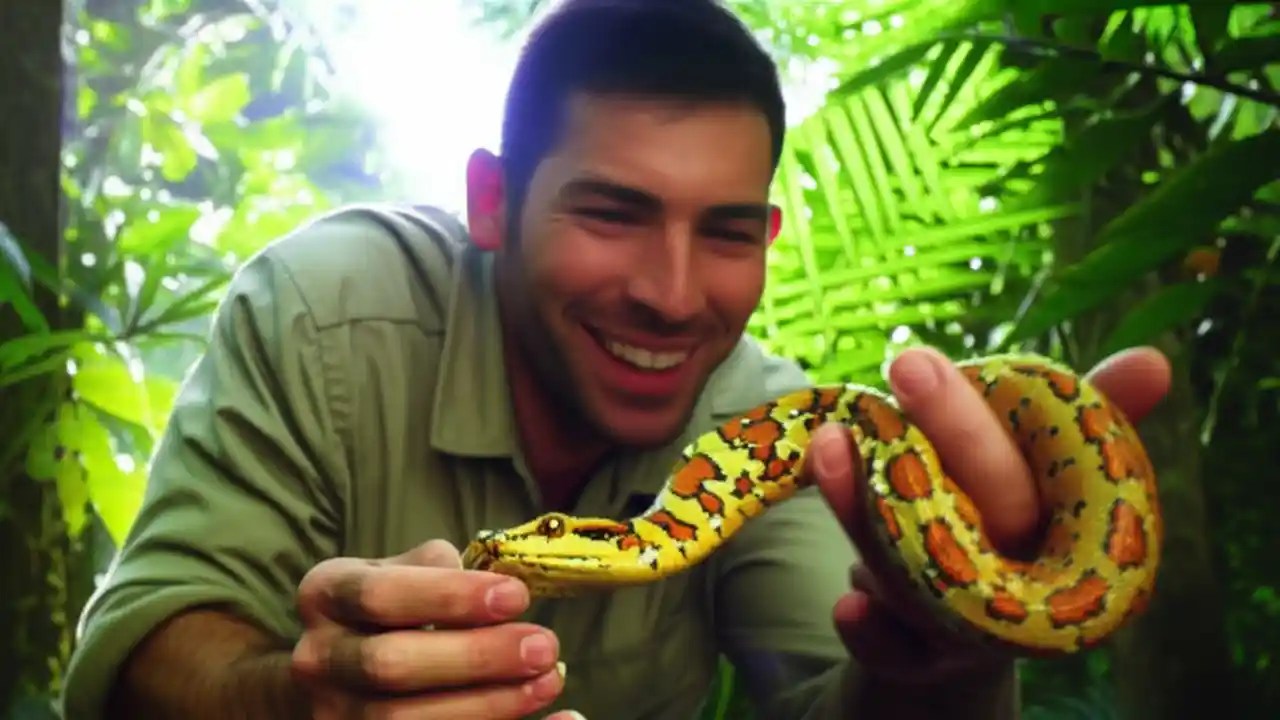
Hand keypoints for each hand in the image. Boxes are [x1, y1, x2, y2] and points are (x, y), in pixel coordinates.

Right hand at [289, 539, 582, 719]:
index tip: (517, 596)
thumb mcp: (400, 572)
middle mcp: (319, 659)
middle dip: (474, 658)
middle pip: (390, 666)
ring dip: (488, 705)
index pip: (382, 596)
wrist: (337, 674)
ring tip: (548, 682)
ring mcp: (335, 714)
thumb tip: (496, 588)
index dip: (450, 598)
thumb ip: (439, 570)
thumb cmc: (388, 612)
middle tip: (544, 647)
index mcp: (327, 596)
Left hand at [808, 345, 1170, 683]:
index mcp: (1058, 526)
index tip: (921, 357)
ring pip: (924, 573)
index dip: (977, 417)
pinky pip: (897, 655)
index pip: (1029, 465)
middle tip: (906, 363)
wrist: (965, 644)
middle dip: (954, 436)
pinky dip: (874, 635)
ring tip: (827, 446)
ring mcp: (968, 626)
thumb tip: (1155, 360)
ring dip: (868, 515)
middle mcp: (1019, 575)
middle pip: (990, 506)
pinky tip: (848, 608)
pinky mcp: (921, 664)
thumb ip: (1089, 417)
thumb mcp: (1043, 480)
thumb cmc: (1007, 531)